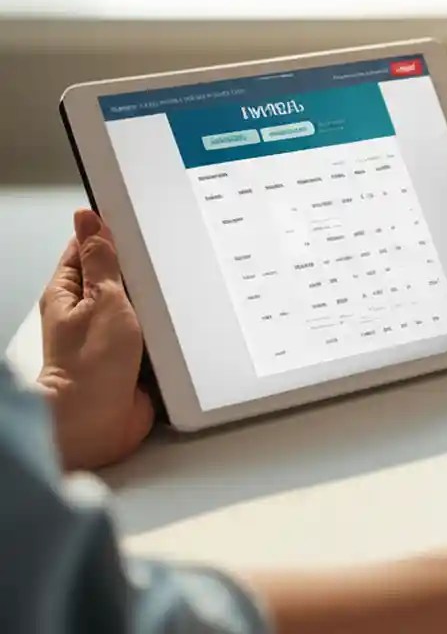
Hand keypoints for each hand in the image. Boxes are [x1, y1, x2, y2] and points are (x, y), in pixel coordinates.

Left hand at [39, 210, 153, 469]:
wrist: (98, 422)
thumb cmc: (88, 366)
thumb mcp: (101, 299)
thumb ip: (101, 260)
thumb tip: (89, 220)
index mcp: (69, 293)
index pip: (88, 249)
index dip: (111, 234)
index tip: (137, 221)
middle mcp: (88, 314)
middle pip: (120, 278)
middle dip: (143, 271)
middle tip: (166, 257)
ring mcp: (112, 336)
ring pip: (143, 307)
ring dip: (158, 304)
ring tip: (177, 292)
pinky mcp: (134, 359)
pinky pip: (156, 335)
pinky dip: (168, 330)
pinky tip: (182, 324)